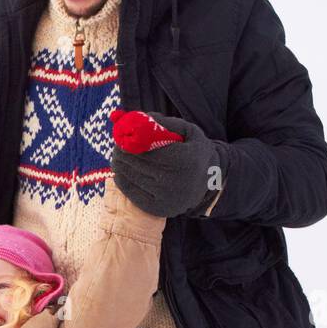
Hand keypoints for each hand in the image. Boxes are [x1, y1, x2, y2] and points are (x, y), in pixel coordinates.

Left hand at [111, 112, 226, 217]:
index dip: (129, 141)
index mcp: (184, 160)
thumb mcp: (187, 131)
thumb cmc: (194, 151)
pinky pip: (131, 192)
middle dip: (122, 152)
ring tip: (117, 157)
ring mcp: (165, 198)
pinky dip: (122, 180)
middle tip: (116, 146)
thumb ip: (164, 123)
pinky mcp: (157, 209)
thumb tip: (136, 118)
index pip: (146, 149)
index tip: (120, 135)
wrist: (209, 182)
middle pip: (136, 163)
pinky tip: (120, 171)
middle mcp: (174, 181)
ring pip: (131, 177)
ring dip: (119, 165)